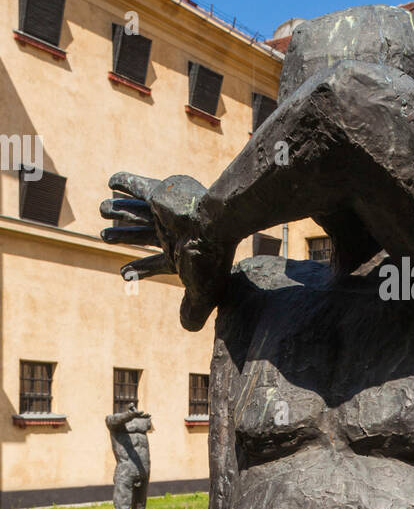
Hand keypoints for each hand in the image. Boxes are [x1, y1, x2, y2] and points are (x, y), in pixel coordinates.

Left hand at [100, 173, 231, 329]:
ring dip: (121, 212)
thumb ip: (194, 309)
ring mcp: (166, 212)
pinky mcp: (161, 193)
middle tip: (104, 236)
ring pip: (138, 212)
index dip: (140, 268)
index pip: (157, 263)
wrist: (216, 223)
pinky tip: (111, 181)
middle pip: (142, 234)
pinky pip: (139, 186)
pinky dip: (125, 183)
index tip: (123, 273)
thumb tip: (188, 327)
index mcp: (181, 253)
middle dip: (124, 235)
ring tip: (101, 210)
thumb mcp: (203, 291)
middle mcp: (173, 231)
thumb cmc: (209, 257)